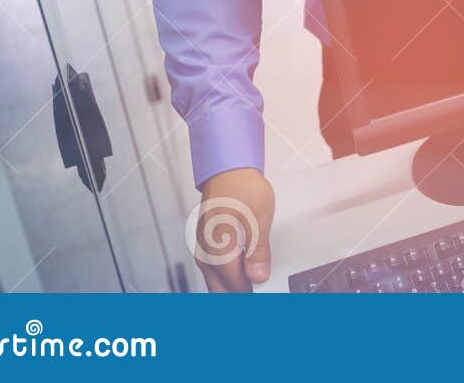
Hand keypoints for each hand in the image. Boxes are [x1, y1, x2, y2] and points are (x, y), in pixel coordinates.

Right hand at [194, 167, 274, 291]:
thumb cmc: (241, 187)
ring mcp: (203, 245)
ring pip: (213, 278)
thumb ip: (258, 252)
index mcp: (219, 250)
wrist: (227, 167)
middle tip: (254, 294)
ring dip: (229, 285)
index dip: (250, 294)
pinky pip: (211, 265)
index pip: (235, 285)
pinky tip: (235, 271)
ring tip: (247, 288)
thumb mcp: (259, 220)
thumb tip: (258, 276)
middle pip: (219, 287)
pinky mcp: (204, 238)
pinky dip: (223, 274)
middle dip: (237, 294)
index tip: (260, 296)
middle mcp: (206, 251)